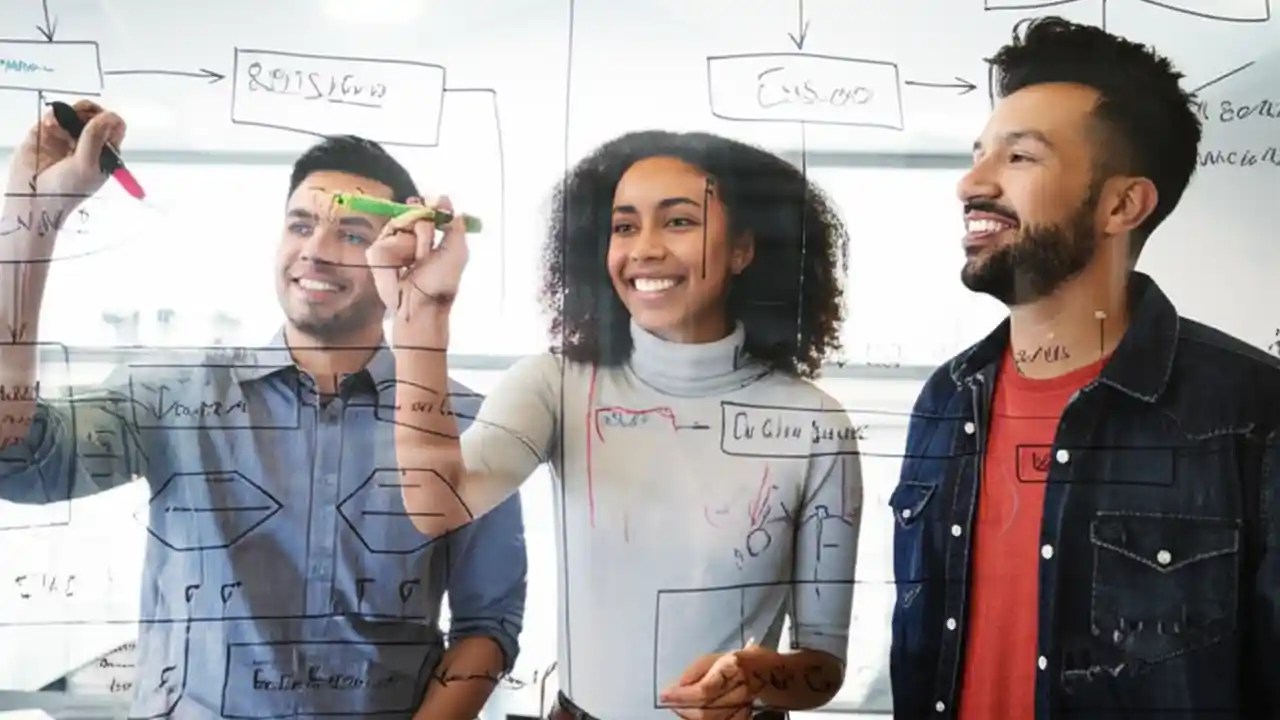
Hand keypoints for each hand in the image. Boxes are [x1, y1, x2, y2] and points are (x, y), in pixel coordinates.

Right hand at [6, 99, 125, 212]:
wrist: (33, 198)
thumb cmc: (65, 190)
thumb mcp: (87, 165)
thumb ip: (95, 139)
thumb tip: (108, 115)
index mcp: (105, 152)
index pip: (115, 126)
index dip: (109, 119)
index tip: (100, 122)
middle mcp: (88, 142)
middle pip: (95, 114)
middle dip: (89, 112)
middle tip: (81, 118)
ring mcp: (67, 136)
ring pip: (75, 111)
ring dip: (71, 113)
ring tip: (62, 124)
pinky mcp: (46, 132)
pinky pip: (54, 115)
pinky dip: (55, 116)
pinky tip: (52, 126)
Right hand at [365, 195, 468, 323]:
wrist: (421, 303)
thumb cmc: (441, 282)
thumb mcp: (457, 251)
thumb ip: (454, 224)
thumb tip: (444, 198)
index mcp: (428, 235)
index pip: (423, 208)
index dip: (426, 204)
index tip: (430, 205)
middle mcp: (408, 236)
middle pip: (410, 212)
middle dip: (422, 227)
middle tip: (427, 249)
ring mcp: (391, 244)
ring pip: (398, 224)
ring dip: (413, 244)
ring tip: (416, 262)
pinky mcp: (377, 254)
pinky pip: (385, 240)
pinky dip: (396, 253)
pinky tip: (402, 266)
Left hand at [660, 647, 767, 718]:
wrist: (770, 673)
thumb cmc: (740, 662)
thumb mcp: (717, 656)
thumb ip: (697, 670)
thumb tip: (678, 686)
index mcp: (733, 667)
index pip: (704, 690)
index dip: (682, 696)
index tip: (664, 695)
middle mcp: (742, 688)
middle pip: (707, 710)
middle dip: (684, 709)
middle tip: (670, 702)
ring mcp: (746, 705)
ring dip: (691, 716)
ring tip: (682, 707)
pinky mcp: (745, 716)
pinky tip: (696, 714)